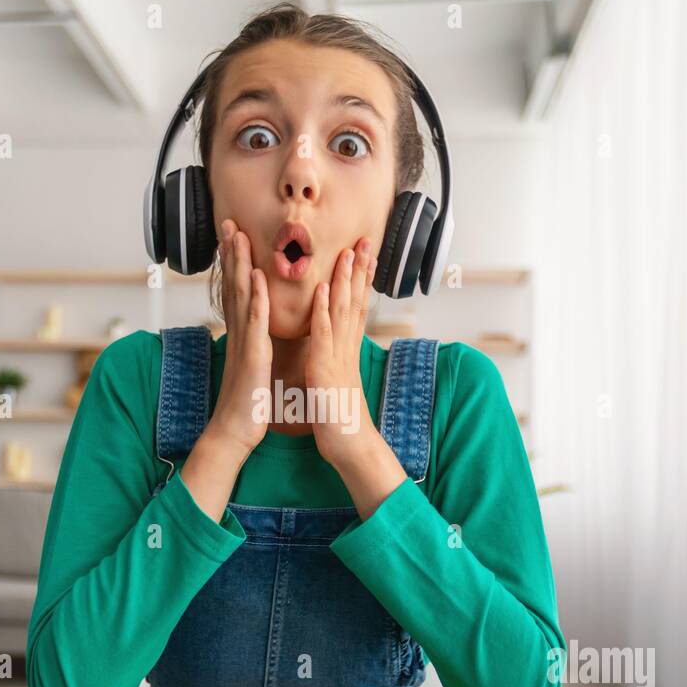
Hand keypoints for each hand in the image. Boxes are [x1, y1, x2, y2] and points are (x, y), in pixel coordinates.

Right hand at [203, 218, 271, 459]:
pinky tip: (255, 277)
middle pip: (233, 284)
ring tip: (238, 234)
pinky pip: (254, 322)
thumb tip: (255, 334)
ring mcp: (244, 342)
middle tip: (228, 221)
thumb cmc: (247, 403)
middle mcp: (239, 333)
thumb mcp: (252, 366)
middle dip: (231, 252)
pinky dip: (255, 297)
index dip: (234, 262)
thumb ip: (253, 346)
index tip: (234, 236)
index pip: (236, 291)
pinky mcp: (252, 355)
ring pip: (240, 295)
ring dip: (239, 264)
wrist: (235, 432)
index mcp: (242, 334)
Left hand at [306, 237, 384, 470]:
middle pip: (355, 302)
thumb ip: (336, 361)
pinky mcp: (326, 370)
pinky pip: (324, 337)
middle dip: (360, 270)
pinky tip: (321, 291)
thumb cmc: (341, 418)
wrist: (350, 446)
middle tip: (365, 240)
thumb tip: (337, 350)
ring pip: (343, 312)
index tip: (364, 254)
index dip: (360, 279)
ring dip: (344, 281)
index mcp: (347, 350)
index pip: (355, 307)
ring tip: (348, 252)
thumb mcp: (337, 382)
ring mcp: (338, 358)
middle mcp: (347, 349)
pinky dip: (322, 312)